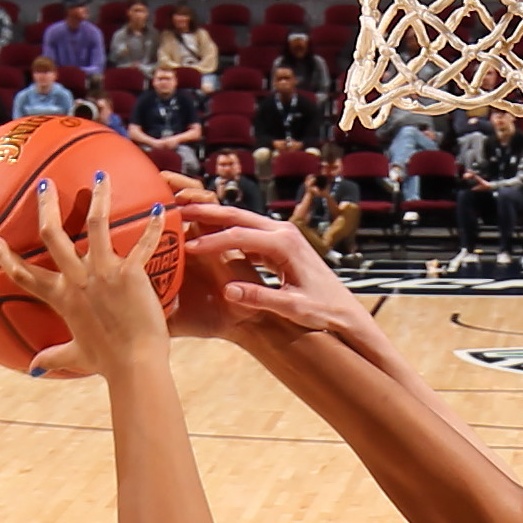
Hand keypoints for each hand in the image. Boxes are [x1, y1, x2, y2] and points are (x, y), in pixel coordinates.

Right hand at [0, 168, 171, 379]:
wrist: (134, 367)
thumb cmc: (107, 363)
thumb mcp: (76, 357)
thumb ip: (55, 356)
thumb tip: (34, 368)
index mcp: (62, 298)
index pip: (25, 276)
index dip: (6, 259)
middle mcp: (77, 279)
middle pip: (52, 234)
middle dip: (46, 206)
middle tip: (45, 184)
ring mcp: (102, 273)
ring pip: (95, 223)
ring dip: (98, 196)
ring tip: (101, 176)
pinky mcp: (129, 274)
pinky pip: (143, 244)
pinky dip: (154, 227)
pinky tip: (161, 209)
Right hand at [177, 199, 369, 342]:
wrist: (345, 311)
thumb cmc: (323, 311)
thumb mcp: (293, 308)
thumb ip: (261, 298)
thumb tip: (228, 291)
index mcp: (285, 245)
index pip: (239, 237)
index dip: (211, 242)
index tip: (187, 248)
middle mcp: (284, 232)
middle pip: (238, 217)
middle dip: (207, 214)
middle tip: (177, 211)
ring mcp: (283, 234)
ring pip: (243, 220)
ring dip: (215, 218)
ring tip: (187, 216)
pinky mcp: (282, 242)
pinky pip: (250, 231)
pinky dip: (228, 230)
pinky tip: (209, 233)